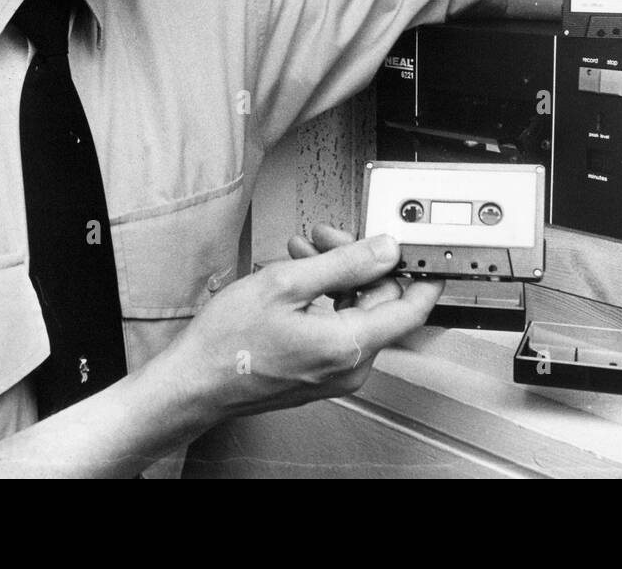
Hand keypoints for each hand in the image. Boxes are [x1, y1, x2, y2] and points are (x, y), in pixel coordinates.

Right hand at [147, 232, 441, 433]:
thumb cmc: (227, 343)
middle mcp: (350, 365)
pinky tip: (299, 276)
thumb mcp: (286, 284)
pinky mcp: (319, 371)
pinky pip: (338, 327)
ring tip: (303, 253)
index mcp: (348, 345)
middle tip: (328, 238)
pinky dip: (324, 297)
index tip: (427, 252)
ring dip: (336, 276)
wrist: (194, 382)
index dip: (423, 274)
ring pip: (356, 311)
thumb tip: (384, 249)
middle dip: (358, 262)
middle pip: (379, 303)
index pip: (411, 308)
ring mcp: (335, 372)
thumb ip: (344, 264)